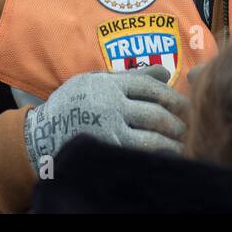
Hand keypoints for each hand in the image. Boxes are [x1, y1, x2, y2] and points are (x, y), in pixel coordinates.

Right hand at [23, 64, 189, 168]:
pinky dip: (153, 157)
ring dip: (170, 144)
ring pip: (148, 138)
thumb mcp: (98, 80)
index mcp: (109, 84)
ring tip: (181, 146)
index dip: (171, 97)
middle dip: (176, 123)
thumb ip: (132, 77)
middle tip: (188, 128)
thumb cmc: (75, 101)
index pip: (149, 87)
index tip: (185, 105)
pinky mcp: (104, 151)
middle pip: (154, 113)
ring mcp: (106, 130)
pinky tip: (164, 159)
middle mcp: (109, 106)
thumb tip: (166, 72)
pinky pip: (135, 155)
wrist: (42, 131)